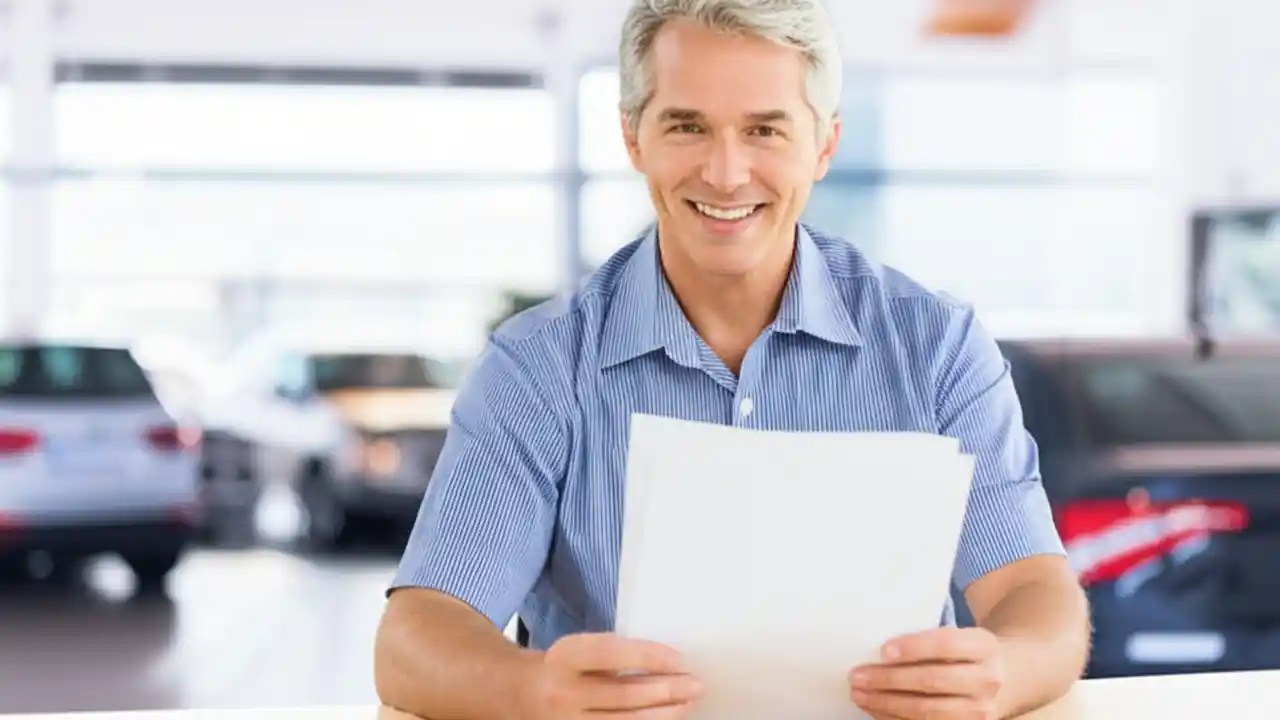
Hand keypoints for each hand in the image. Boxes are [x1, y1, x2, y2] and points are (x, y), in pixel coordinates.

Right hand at [521, 633, 702, 718]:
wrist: (517, 693)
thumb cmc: (560, 665)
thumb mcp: (580, 649)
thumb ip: (613, 656)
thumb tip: (666, 666)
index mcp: (564, 658)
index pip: (613, 655)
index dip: (649, 657)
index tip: (680, 659)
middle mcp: (563, 694)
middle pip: (623, 696)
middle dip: (666, 691)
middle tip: (696, 685)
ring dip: (662, 715)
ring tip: (687, 705)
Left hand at [848, 627, 1006, 719]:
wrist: (1010, 679)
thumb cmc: (970, 654)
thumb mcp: (963, 636)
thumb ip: (930, 640)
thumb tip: (878, 650)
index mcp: (984, 646)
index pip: (946, 644)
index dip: (913, 648)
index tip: (883, 650)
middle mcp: (987, 680)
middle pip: (932, 681)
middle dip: (889, 680)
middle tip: (857, 676)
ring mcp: (981, 712)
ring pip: (927, 711)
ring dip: (886, 703)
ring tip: (859, 694)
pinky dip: (894, 718)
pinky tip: (875, 709)